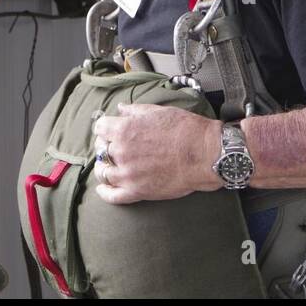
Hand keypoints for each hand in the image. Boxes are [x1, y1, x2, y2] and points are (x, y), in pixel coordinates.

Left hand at [91, 103, 222, 203]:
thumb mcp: (158, 111)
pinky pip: (113, 196)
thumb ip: (134, 110)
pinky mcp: (137, 192)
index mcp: (124, 129)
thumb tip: (120, 109)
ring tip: (108, 166)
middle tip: (112, 146)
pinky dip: (105, 192)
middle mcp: (121, 152)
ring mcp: (128, 174)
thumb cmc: (185, 130)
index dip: (105, 128)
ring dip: (103, 167)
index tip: (109, 130)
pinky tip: (103, 188)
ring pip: (103, 172)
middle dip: (105, 146)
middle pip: (100, 149)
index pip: (100, 128)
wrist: (204, 154)